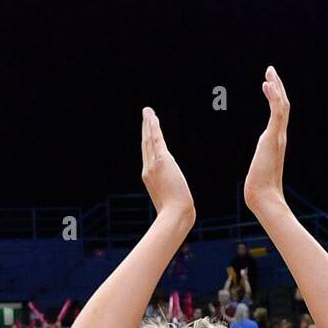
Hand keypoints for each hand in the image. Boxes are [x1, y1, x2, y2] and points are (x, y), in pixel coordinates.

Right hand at [140, 107, 194, 227]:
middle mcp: (148, 170)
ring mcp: (153, 165)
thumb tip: (181, 201)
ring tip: (148, 111)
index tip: (147, 131)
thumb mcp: (171, 202)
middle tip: (146, 114)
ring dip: (149, 124)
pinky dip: (154, 128)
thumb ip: (172, 195)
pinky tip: (152, 118)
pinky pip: (156, 140)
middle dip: (146, 129)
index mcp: (149, 178)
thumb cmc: (176, 214)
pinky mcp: (162, 161)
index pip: (148, 156)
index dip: (147, 141)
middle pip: (146, 145)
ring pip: (150, 140)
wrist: (175, 216)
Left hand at [244, 66, 288, 215]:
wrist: (264, 199)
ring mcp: (278, 138)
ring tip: (269, 72)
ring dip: (276, 87)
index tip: (268, 85)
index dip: (274, 98)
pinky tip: (268, 85)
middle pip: (282, 106)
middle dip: (277, 87)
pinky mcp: (273, 139)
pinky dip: (274, 98)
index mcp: (276, 143)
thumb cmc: (259, 191)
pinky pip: (276, 113)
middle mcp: (280, 138)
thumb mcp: (257, 173)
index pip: (278, 115)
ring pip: (281, 106)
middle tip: (270, 70)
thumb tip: (255, 177)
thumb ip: (258, 168)